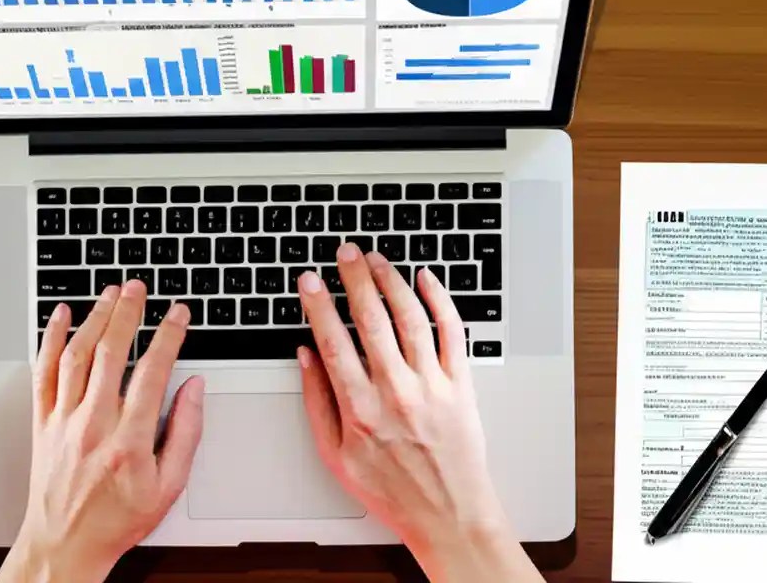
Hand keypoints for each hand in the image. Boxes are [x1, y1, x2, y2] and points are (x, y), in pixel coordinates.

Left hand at [0, 282, 203, 582]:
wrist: (64, 546)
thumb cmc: (118, 520)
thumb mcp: (169, 486)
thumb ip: (186, 433)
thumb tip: (194, 389)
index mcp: (129, 441)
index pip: (153, 372)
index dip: (169, 336)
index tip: (178, 314)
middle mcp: (92, 425)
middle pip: (111, 353)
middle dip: (127, 313)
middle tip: (139, 288)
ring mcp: (63, 421)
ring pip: (77, 356)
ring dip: (94, 318)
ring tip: (110, 293)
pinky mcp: (42, 423)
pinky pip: (43, 373)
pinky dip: (50, 340)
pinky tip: (60, 317)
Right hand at [296, 244, 541, 582]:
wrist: (448, 513)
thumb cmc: (393, 491)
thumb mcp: (336, 457)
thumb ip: (317, 404)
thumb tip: (306, 358)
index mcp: (361, 409)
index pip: (333, 341)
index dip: (318, 305)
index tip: (310, 281)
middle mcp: (396, 392)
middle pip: (372, 319)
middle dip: (355, 278)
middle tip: (346, 253)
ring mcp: (431, 385)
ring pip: (411, 318)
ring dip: (392, 282)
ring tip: (378, 261)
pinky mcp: (460, 385)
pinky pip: (451, 332)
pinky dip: (440, 301)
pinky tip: (427, 280)